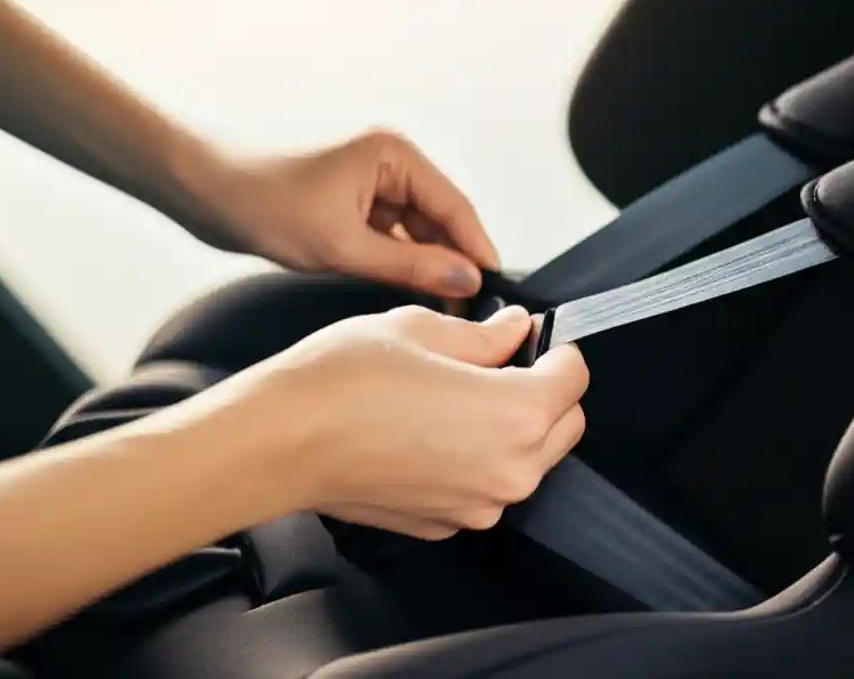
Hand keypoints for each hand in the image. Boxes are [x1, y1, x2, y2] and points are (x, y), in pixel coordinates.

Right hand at [158, 304, 588, 538]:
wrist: (279, 440)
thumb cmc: (339, 381)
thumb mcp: (420, 329)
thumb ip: (484, 335)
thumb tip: (514, 330)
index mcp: (516, 415)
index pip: (574, 378)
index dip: (556, 350)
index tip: (534, 338)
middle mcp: (509, 471)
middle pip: (563, 425)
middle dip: (543, 391)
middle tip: (496, 363)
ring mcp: (477, 506)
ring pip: (528, 460)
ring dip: (512, 428)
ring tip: (454, 396)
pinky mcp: (446, 524)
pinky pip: (484, 487)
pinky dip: (474, 460)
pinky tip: (429, 431)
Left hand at [176, 130, 499, 297]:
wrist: (202, 192)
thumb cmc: (262, 202)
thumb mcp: (341, 246)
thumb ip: (409, 266)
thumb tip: (465, 279)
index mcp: (395, 155)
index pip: (456, 208)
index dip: (478, 252)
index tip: (494, 293)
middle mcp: (391, 165)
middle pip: (442, 223)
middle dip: (453, 266)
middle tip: (468, 313)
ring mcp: (373, 187)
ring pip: (418, 236)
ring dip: (427, 270)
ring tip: (440, 312)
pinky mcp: (355, 208)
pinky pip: (393, 241)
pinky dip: (402, 267)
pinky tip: (407, 296)